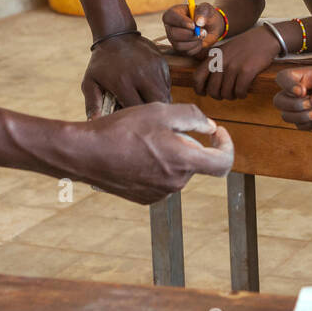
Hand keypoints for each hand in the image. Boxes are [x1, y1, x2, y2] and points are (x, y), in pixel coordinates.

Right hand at [67, 101, 232, 202]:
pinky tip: (135, 153)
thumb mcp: (160, 111)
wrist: (85, 153)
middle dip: (187, 144)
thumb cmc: (122, 129)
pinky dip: (157, 165)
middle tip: (162, 128)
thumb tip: (210, 126)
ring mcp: (160, 194)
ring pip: (177, 170)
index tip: (218, 133)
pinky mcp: (145, 198)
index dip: (226, 145)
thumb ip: (193, 117)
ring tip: (144, 139)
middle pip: (195, 162)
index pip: (223, 164)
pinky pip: (161, 179)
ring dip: (170, 154)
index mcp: (183, 163)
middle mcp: (175, 183)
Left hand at [83, 32, 171, 113]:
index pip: (136, 109)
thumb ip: (92, 103)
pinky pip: (167, 84)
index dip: (135, 117)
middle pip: (156, 104)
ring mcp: (154, 68)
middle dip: (152, 113)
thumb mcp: (90, 81)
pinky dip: (161, 91)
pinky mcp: (162, 63)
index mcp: (122, 82)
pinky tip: (151, 90)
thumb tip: (93, 122)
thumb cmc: (101, 63)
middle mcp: (141, 75)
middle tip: (145, 116)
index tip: (130, 119)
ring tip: (148, 103)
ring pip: (165, 95)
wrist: (116, 34)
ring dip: (158, 102)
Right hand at [162, 2, 225, 57]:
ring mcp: (174, 39)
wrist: (212, 27)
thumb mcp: (206, 9)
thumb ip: (202, 12)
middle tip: (202, 31)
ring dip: (195, 41)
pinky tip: (200, 40)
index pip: (170, 17)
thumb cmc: (205, 15)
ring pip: (179, 45)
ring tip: (203, 35)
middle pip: (173, 34)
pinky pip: (186, 52)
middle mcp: (170, 27)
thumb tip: (198, 22)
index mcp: (173, 13)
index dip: (182, 22)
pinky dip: (197, 47)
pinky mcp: (180, 48)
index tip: (193, 25)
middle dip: (190, 35)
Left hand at [193, 24, 279, 99]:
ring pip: (226, 93)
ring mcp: (234, 66)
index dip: (199, 89)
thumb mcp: (225, 48)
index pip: (197, 77)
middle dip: (218, 96)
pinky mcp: (247, 71)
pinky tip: (243, 92)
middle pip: (212, 89)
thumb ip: (213, 59)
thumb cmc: (245, 45)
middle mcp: (222, 62)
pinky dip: (241, 95)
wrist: (265, 38)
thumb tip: (201, 72)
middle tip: (225, 94)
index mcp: (214, 56)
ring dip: (231, 96)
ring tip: (236, 93)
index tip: (204, 93)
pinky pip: (239, 91)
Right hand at [273, 66, 311, 130]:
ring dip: (301, 116)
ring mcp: (295, 108)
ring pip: (286, 116)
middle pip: (278, 101)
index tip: (302, 91)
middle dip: (294, 105)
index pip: (282, 78)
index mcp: (297, 77)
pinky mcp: (303, 121)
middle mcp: (291, 93)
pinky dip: (310, 125)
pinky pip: (300, 126)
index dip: (288, 86)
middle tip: (311, 104)